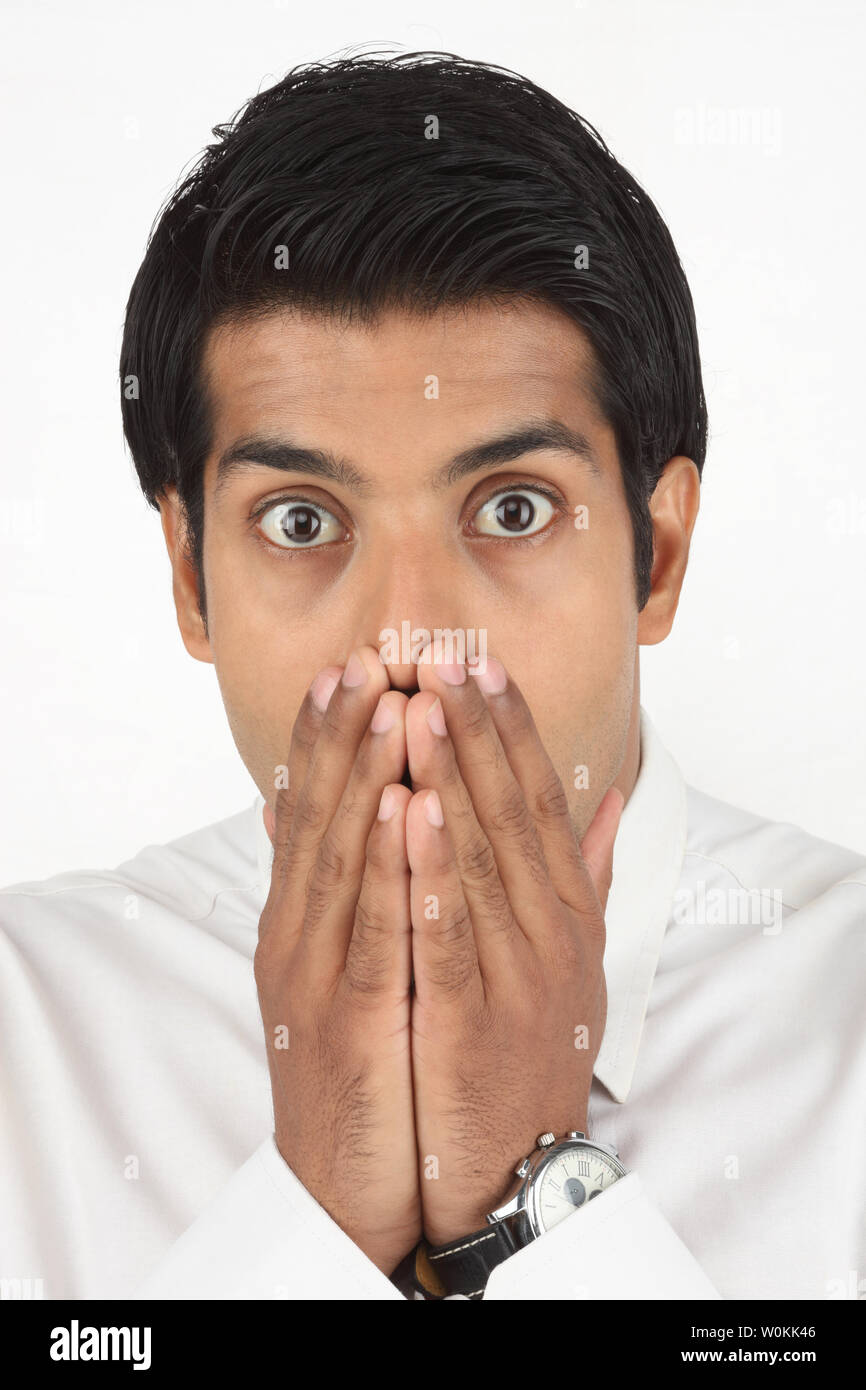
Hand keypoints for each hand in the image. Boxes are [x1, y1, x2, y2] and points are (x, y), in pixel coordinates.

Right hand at [255, 645, 419, 1274]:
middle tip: (366, 657)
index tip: (353, 666)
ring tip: (389, 704)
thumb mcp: (351, 967)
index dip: (330, 735)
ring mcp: (317, 971)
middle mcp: (299, 931)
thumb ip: (352, 893)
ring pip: (340, 856)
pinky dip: (383, 864)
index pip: (313, 808)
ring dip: (364, 775)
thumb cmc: (360, 1062)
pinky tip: (398, 808)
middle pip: (318, 815)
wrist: (343, 1179)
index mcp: (307, 916)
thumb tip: (352, 826)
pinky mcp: (348, 1015)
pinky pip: (370, 927)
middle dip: (344, 732)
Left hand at [403, 651, 623, 1245]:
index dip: (510, 727)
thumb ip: (590, 871)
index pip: (538, 797)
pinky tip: (408, 813)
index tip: (480, 663)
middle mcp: (550, 929)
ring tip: (420, 706)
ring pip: (480, 858)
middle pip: (509, 810)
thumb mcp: (574, 953)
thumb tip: (610, 795)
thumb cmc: (535, 1042)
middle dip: (474, 727)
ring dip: (450, 777)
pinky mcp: (471, 1018)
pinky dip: (429, 871)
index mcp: (567, 907)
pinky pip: (446, 934)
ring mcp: (514, 973)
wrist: (519, 1159)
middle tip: (441, 653)